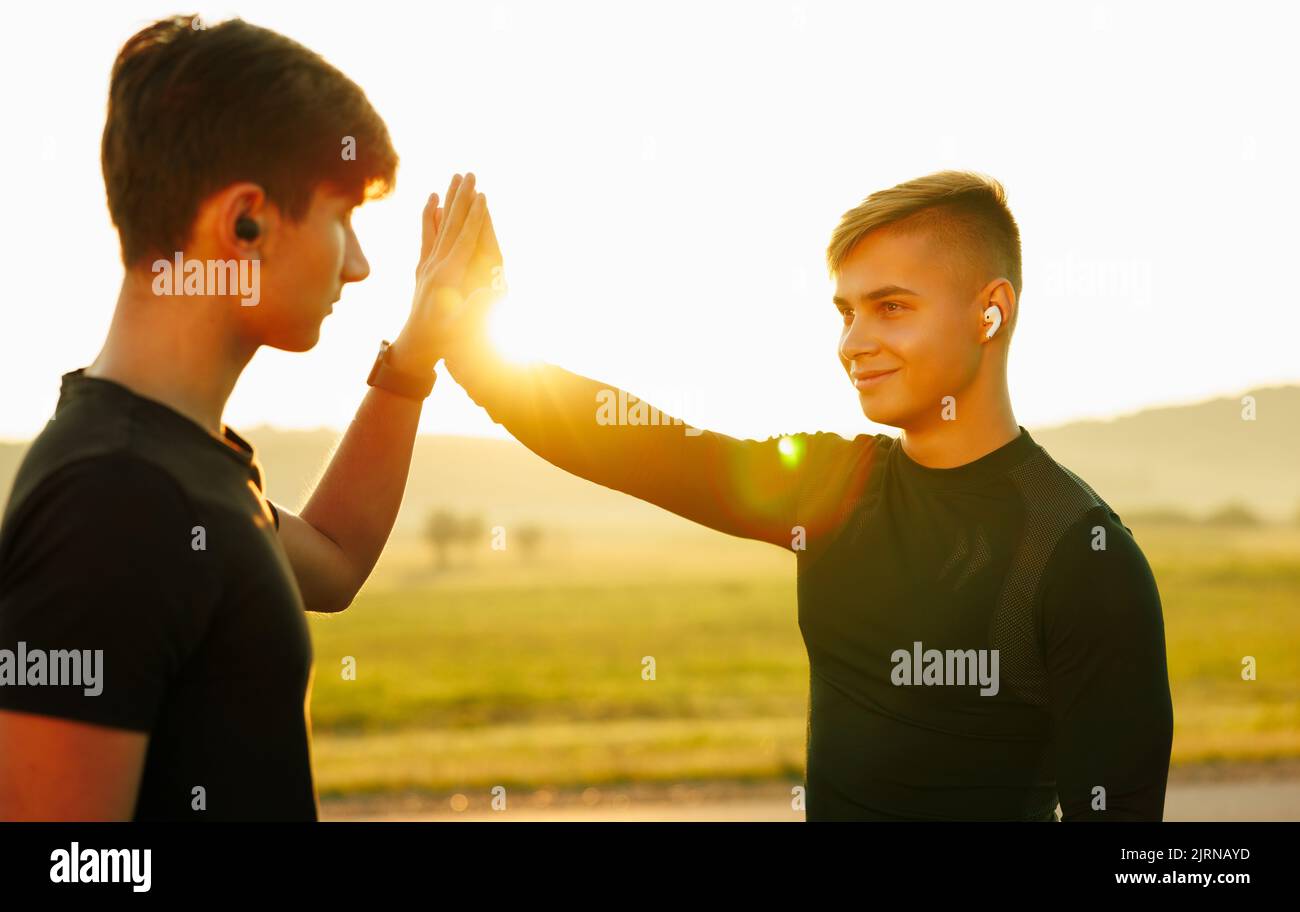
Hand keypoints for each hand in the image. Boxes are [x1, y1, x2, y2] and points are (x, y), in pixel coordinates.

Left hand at [389, 172, 500, 374]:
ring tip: (454, 177)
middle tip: (470, 173)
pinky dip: (430, 215)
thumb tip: (486, 292)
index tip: (482, 195)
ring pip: (440, 224)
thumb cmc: (443, 341)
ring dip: (449, 198)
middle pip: (451, 224)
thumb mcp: (460, 329)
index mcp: (446, 277)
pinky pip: (427, 235)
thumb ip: (473, 311)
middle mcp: (434, 265)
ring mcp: (427, 264)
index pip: (463, 240)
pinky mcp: (423, 266)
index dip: (474, 218)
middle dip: (462, 198)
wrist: (414, 347)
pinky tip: (433, 199)